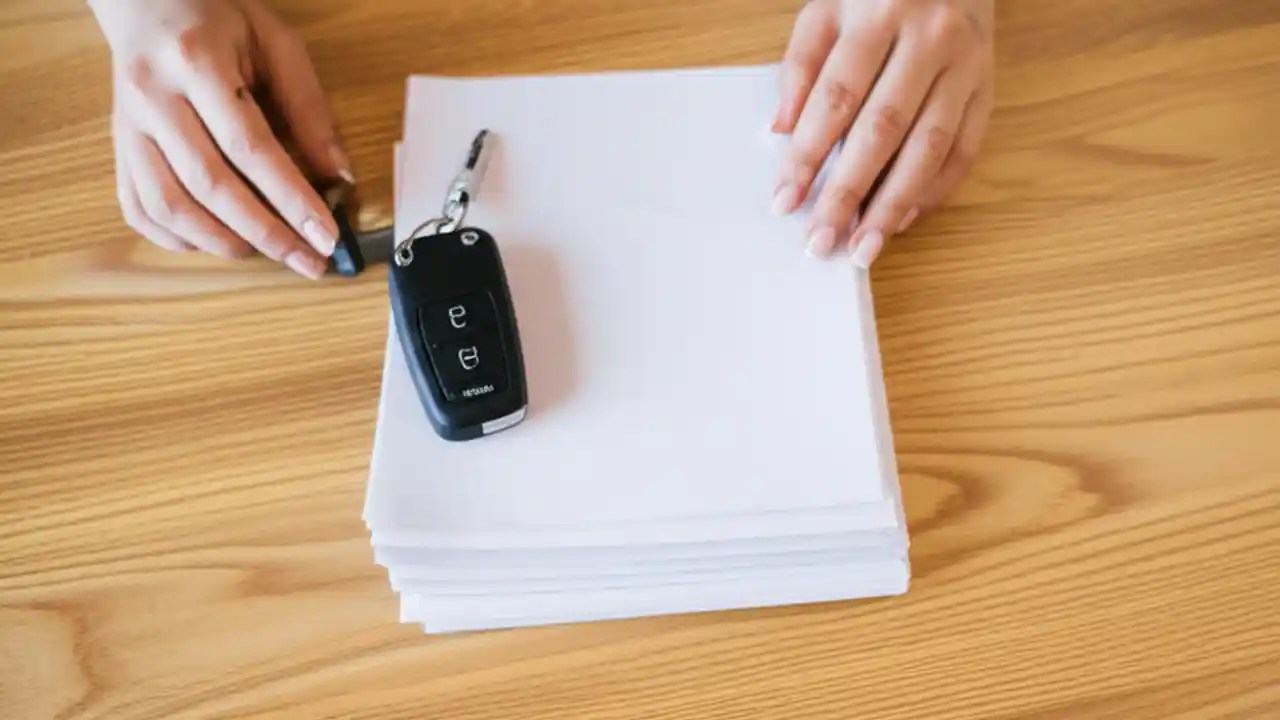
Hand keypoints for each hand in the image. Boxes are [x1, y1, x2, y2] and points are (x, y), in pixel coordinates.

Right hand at [90, 0, 352, 279]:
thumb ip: (309, 109)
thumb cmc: (219, 22)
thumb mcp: (277, 45)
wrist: (146, 3)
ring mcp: (127, 127)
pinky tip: (218, 240)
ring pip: (169, 205)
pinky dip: (180, 238)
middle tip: (308, 261)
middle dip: (267, 234)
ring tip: (266, 252)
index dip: (292, 199)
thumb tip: (339, 176)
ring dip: (223, 242)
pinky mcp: (116, 148)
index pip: (251, 147)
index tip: (326, 236)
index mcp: (197, 62)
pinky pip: (139, 209)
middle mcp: (153, 97)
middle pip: (211, 185)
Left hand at [771, 0, 993, 265]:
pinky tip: (904, 218)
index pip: (837, 97)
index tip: (785, 200)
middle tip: (822, 241)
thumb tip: (783, 131)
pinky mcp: (988, 86)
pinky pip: (965, 148)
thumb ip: (802, 64)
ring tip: (864, 246)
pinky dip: (934, 189)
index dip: (809, 154)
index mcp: (880, 11)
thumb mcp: (828, 6)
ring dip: (893, 204)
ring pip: (929, 146)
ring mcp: (966, 64)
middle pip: (882, 129)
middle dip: (848, 193)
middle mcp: (930, 38)